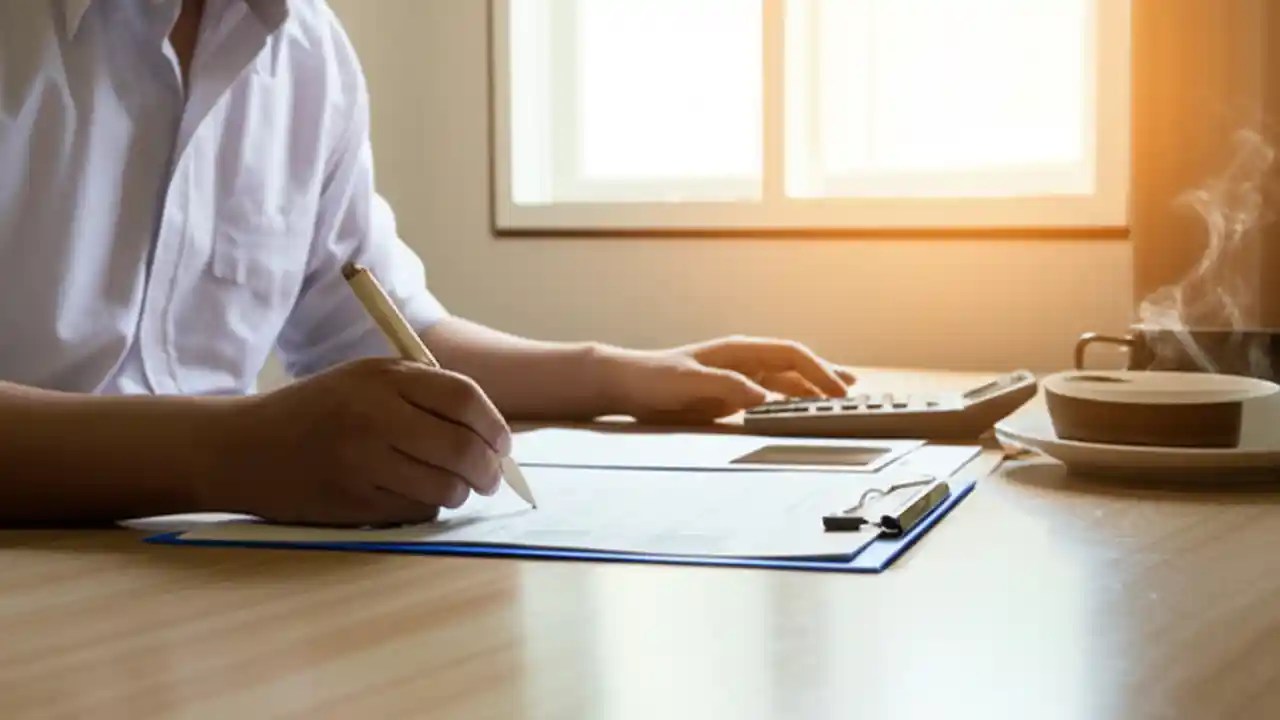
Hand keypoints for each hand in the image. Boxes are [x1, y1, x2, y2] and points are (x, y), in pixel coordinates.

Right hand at [205, 358, 510, 525]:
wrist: (244, 447)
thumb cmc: (317, 411)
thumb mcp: (364, 379)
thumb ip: (422, 392)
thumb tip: (489, 430)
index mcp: (384, 377)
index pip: (465, 400)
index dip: (494, 426)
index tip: (501, 443)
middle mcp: (376, 416)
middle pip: (463, 448)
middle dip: (488, 469)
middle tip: (490, 477)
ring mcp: (364, 461)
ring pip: (445, 486)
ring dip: (459, 492)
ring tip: (453, 486)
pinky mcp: (355, 501)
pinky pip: (416, 510)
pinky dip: (426, 506)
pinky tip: (410, 494)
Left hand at [603, 336, 854, 423]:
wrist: (628, 384)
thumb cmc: (655, 378)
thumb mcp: (689, 381)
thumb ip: (727, 386)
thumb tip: (765, 397)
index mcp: (739, 350)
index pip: (790, 354)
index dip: (818, 369)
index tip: (838, 389)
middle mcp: (745, 360)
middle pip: (796, 365)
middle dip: (825, 376)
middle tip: (853, 392)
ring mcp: (740, 377)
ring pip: (787, 381)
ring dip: (812, 391)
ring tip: (840, 402)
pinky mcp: (733, 395)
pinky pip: (771, 397)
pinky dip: (792, 403)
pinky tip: (803, 413)